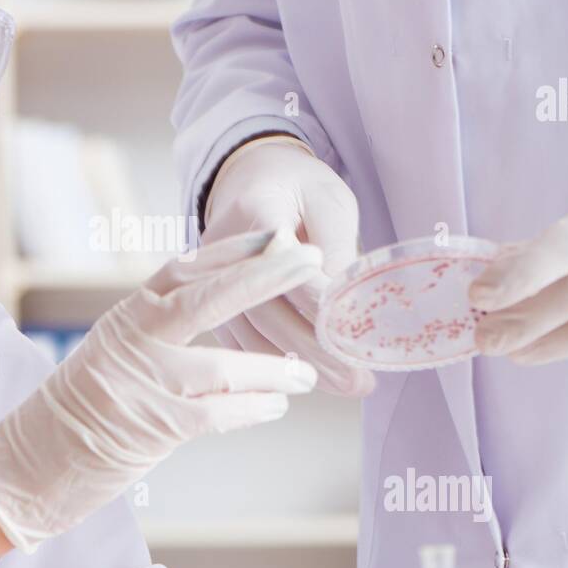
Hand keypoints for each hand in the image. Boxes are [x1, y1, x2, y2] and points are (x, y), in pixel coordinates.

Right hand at [0, 230, 323, 551]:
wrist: (28, 465)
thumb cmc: (79, 412)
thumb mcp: (114, 355)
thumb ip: (159, 333)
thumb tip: (221, 308)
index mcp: (125, 317)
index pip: (184, 269)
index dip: (234, 250)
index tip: (276, 236)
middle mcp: (132, 340)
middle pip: (209, 297)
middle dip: (265, 276)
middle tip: (311, 259)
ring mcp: (142, 383)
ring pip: (225, 367)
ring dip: (275, 369)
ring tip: (307, 372)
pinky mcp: (153, 427)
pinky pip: (219, 413)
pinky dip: (254, 408)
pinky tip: (277, 406)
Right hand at [203, 137, 374, 395]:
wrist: (248, 180)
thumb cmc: (298, 189)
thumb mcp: (329, 202)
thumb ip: (337, 246)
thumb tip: (345, 306)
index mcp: (255, 210)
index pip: (282, 262)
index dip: (315, 298)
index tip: (351, 328)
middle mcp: (221, 249)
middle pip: (263, 308)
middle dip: (314, 348)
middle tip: (358, 378)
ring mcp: (209, 279)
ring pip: (248, 334)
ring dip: (295, 368)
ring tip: (344, 387)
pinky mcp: (210, 302)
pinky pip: (237, 342)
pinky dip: (271, 367)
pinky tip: (306, 384)